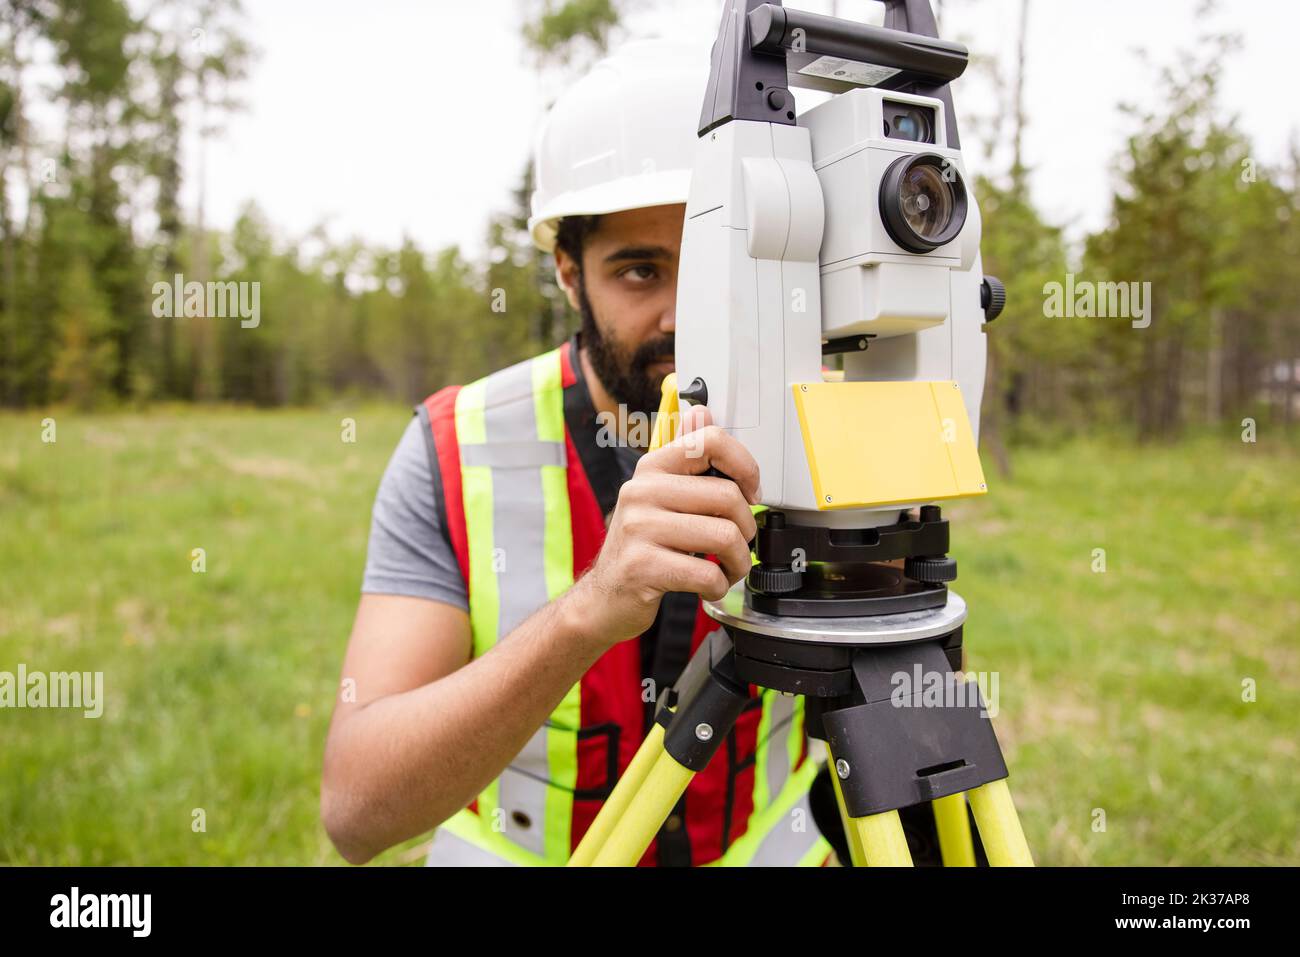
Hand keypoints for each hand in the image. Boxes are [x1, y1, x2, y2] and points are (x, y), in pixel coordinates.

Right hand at [565, 406, 759, 649]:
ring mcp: (639, 529)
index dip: (745, 466)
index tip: (751, 492)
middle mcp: (642, 492)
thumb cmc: (641, 547)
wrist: (605, 597)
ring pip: (723, 536)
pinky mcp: (642, 567)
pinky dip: (718, 587)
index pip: (710, 441)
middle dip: (746, 529)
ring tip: (727, 569)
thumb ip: (685, 459)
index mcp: (652, 468)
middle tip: (739, 545)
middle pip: (726, 496)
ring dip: (737, 563)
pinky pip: (706, 573)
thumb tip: (701, 412)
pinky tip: (708, 587)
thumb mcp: (659, 498)